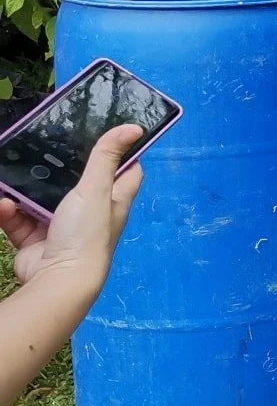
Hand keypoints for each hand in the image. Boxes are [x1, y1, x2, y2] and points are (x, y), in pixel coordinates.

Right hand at [1, 125, 144, 292]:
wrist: (57, 279)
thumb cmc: (85, 232)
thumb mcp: (97, 188)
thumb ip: (107, 157)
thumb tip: (134, 127)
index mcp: (113, 200)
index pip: (126, 172)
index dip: (121, 153)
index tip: (107, 133)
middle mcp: (91, 213)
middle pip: (79, 183)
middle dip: (60, 169)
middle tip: (43, 146)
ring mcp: (62, 227)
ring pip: (42, 201)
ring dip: (25, 191)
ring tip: (13, 175)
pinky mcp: (36, 240)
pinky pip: (19, 220)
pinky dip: (9, 213)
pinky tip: (4, 205)